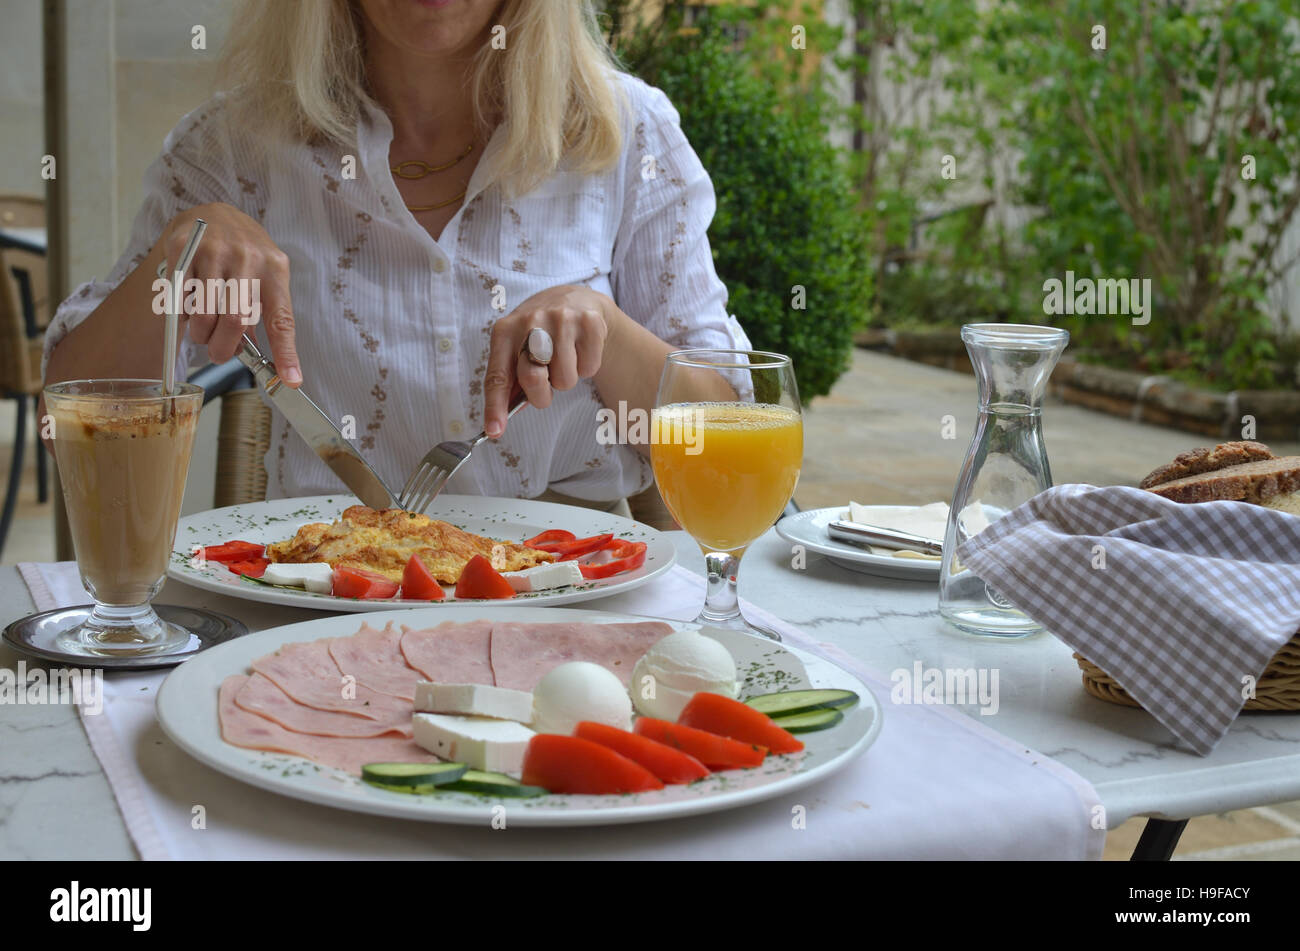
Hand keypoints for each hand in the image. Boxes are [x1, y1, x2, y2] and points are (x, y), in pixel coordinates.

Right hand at [159, 202, 301, 384]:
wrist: (217, 213)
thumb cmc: (246, 257)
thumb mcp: (267, 278)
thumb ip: (267, 316)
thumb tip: (272, 364)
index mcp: (275, 271)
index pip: (282, 320)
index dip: (285, 353)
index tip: (290, 380)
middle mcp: (248, 258)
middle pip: (235, 321)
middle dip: (222, 348)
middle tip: (217, 354)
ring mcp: (214, 250)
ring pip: (204, 313)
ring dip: (200, 334)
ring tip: (202, 331)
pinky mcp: (184, 247)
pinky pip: (178, 298)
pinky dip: (181, 314)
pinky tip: (187, 308)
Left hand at [483, 285, 612, 436]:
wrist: (575, 300)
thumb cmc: (540, 333)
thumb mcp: (517, 347)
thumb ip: (510, 379)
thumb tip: (502, 418)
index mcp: (505, 330)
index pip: (497, 376)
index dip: (495, 407)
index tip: (494, 431)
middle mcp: (531, 320)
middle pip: (533, 379)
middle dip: (541, 395)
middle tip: (547, 384)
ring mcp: (562, 319)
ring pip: (565, 380)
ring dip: (565, 379)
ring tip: (564, 358)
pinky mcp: (590, 322)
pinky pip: (589, 369)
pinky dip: (586, 367)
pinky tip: (580, 349)